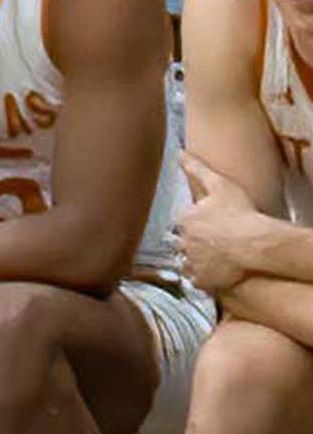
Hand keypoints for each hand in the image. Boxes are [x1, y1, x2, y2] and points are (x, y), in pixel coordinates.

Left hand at [177, 153, 265, 293]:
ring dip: (197, 259)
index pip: (182, 222)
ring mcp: (189, 262)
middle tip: (215, 241)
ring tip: (216, 256)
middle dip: (193, 242)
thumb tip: (178, 153)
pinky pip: (197, 279)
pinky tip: (217, 270)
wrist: (255, 243)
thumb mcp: (220, 184)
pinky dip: (204, 276)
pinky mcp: (200, 280)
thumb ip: (197, 169)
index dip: (195, 223)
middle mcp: (180, 242)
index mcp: (182, 219)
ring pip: (187, 262)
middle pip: (182, 242)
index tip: (210, 225)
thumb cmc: (240, 213)